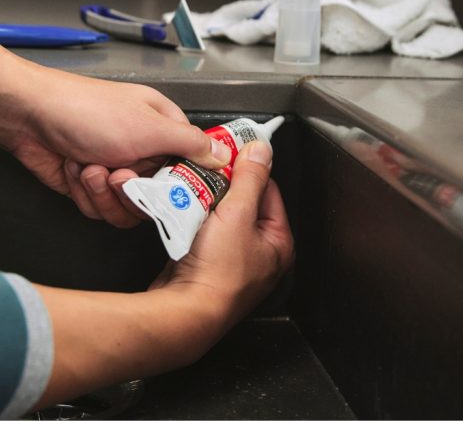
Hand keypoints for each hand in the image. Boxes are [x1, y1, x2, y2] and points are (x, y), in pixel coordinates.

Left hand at [0, 0, 228, 226]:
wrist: (28, 117)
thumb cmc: (87, 110)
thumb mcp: (150, 126)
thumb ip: (191, 146)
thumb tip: (225, 156)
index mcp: (164, 130)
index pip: (192, 168)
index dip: (185, 186)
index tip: (176, 194)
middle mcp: (143, 152)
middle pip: (159, 198)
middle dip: (133, 192)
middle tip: (117, 173)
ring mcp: (115, 171)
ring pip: (127, 211)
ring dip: (104, 193)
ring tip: (88, 167)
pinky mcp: (89, 188)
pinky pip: (100, 210)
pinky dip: (84, 194)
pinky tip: (72, 169)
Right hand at [30, 141, 292, 408]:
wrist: (185, 311)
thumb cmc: (218, 273)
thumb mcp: (238, 214)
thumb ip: (250, 179)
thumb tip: (261, 150)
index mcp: (279, 242)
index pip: (268, 190)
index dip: (247, 169)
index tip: (228, 153)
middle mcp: (260, 254)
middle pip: (243, 203)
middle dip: (222, 187)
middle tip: (204, 171)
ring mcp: (233, 263)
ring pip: (220, 218)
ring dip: (204, 203)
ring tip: (191, 190)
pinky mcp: (208, 268)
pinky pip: (203, 234)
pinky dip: (193, 222)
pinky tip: (182, 212)